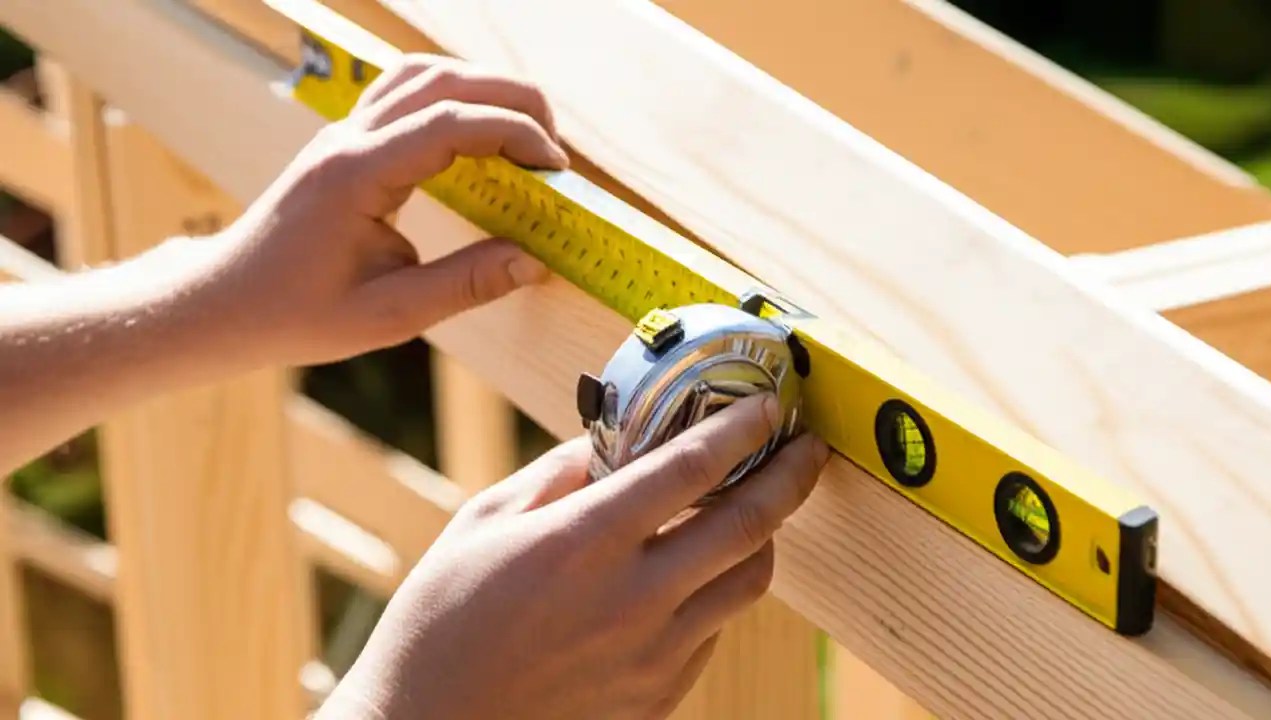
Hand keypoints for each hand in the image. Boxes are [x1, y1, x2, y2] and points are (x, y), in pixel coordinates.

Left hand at [187, 54, 568, 367]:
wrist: (225, 303)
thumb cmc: (297, 313)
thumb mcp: (390, 314)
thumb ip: (466, 284)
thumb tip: (533, 261)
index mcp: (357, 173)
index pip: (452, 122)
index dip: (515, 134)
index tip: (556, 169)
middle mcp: (349, 138)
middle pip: (445, 80)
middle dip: (514, 102)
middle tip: (556, 153)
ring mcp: (344, 132)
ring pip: (424, 74)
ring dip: (484, 92)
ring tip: (525, 138)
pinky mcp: (346, 141)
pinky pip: (405, 92)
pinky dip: (454, 98)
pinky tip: (478, 136)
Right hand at [319, 394, 829, 719]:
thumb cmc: (441, 621)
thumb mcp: (484, 521)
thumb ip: (560, 472)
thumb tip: (616, 438)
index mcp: (585, 540)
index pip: (693, 468)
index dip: (742, 428)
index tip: (768, 406)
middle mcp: (633, 598)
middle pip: (749, 525)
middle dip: (791, 474)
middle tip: (807, 449)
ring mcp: (653, 655)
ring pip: (748, 582)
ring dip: (765, 537)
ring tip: (752, 510)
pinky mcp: (658, 696)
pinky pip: (715, 631)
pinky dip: (718, 592)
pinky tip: (692, 575)